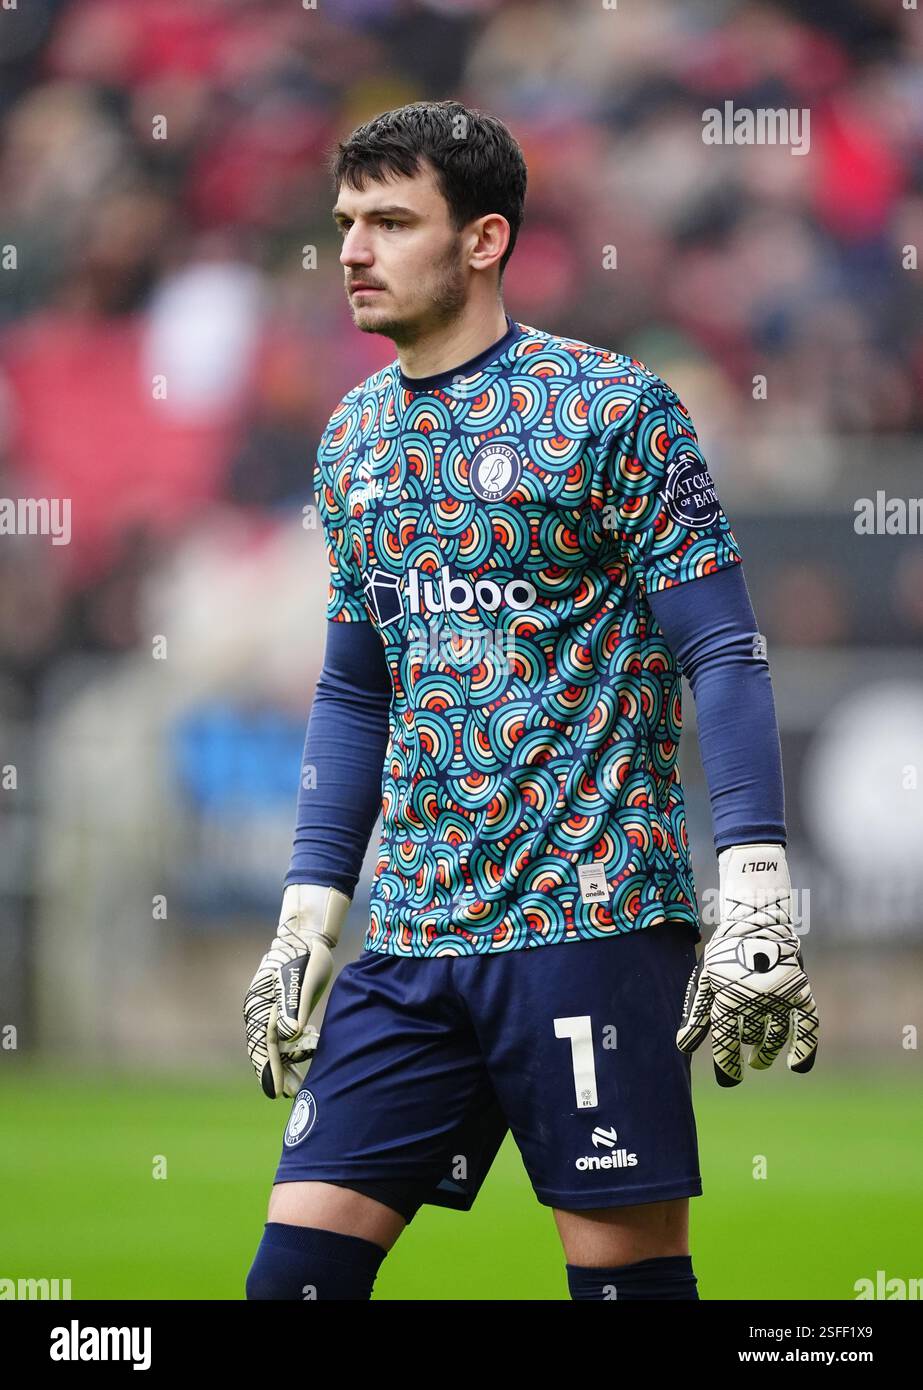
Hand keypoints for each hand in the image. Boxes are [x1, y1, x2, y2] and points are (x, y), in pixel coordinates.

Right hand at [244, 883, 350, 1098]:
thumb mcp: (303, 980)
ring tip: (297, 1086)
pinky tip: (304, 1054)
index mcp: (261, 1006)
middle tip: (290, 1095)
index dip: (270, 1069)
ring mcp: (267, 1010)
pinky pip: (280, 1036)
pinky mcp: (279, 1009)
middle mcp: (259, 1011)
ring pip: (273, 1045)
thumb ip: (295, 1006)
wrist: (305, 936)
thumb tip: (290, 1035)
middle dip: (276, 1073)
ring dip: (284, 1064)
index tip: (275, 1091)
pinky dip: (289, 1049)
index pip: (264, 1044)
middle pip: (265, 1049)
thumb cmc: (306, 956)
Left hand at [676, 844, 818, 1085]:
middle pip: (750, 1040)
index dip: (726, 1064)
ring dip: (767, 1053)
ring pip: (775, 1036)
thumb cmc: (725, 951)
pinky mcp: (799, 990)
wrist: (757, 919)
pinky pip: (808, 1025)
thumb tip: (683, 1047)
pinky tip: (796, 1066)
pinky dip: (805, 1048)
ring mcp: (779, 995)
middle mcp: (753, 999)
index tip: (729, 1079)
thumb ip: (697, 1014)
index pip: (725, 1042)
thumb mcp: (706, 979)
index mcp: (726, 997)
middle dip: (745, 1059)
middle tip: (743, 1069)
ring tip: (760, 1061)